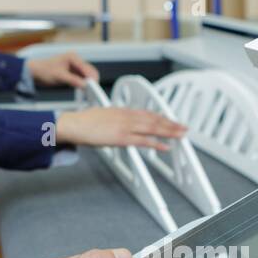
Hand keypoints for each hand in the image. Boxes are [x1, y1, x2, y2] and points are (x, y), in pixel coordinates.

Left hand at [27, 52, 97, 88]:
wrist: (35, 72)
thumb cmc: (45, 70)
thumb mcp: (59, 76)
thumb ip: (72, 80)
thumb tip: (85, 85)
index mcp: (73, 57)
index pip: (87, 68)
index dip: (92, 78)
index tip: (95, 88)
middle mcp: (75, 61)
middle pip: (89, 71)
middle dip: (92, 81)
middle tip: (94, 93)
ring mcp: (74, 67)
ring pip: (86, 76)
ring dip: (89, 83)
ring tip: (91, 93)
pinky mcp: (73, 73)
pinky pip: (82, 78)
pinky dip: (84, 84)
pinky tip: (85, 91)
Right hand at [56, 107, 185, 149]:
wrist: (74, 124)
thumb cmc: (84, 121)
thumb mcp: (103, 114)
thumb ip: (114, 117)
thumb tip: (118, 122)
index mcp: (122, 111)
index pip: (147, 113)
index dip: (161, 116)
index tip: (170, 119)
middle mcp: (127, 116)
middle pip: (154, 119)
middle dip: (170, 123)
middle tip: (183, 127)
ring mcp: (125, 127)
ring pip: (152, 128)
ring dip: (169, 131)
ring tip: (180, 135)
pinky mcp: (122, 137)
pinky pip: (143, 141)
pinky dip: (156, 143)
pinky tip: (165, 146)